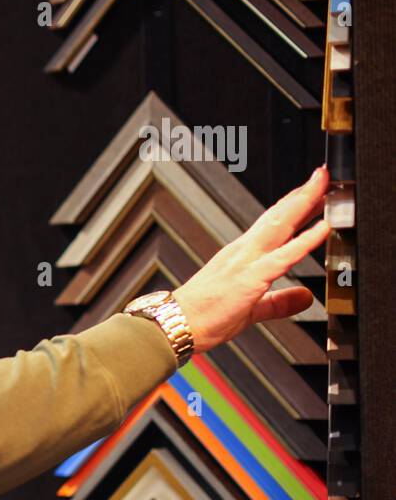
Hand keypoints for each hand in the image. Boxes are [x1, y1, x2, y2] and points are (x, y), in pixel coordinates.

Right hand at [172, 165, 330, 354]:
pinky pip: (283, 256)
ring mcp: (245, 262)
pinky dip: (305, 240)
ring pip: (279, 225)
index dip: (293, 206)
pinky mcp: (250, 278)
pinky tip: (323, 228)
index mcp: (240, 256)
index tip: (312, 192)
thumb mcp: (251, 310)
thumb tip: (305, 296)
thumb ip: (280, 302)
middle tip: (322, 175)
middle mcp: (242, 252)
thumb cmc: (202, 317)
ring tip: (323, 186)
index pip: (271, 224)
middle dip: (301, 194)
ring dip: (303, 203)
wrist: (175, 324)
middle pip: (277, 216)